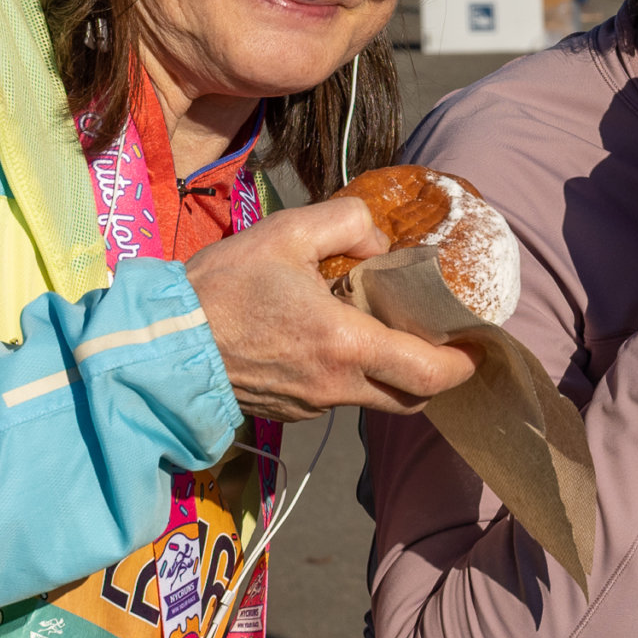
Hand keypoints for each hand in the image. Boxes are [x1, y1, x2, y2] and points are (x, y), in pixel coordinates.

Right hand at [186, 197, 478, 420]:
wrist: (160, 343)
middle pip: (412, 399)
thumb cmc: (221, 288)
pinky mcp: (290, 414)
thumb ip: (347, 223)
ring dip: (391, 375)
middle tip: (441, 342)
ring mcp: (312, 408)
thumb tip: (381, 241)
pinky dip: (352, 377)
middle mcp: (336, 386)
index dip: (462, 365)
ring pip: (375, 400)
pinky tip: (332, 343)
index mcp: (345, 345)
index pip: (429, 373)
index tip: (477, 347)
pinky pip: (338, 399)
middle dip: (435, 376)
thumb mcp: (287, 233)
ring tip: (384, 332)